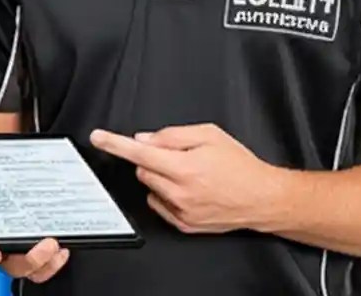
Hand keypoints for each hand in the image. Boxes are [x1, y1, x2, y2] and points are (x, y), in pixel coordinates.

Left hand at [90, 123, 286, 234]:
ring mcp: (181, 211)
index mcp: (185, 166)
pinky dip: (166, 194)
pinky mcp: (183, 225)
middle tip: (177, 156)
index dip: (116, 143)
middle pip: (143, 169)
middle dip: (152, 159)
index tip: (98, 137)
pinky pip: (159, 205)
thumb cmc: (239, 165)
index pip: (140, 152)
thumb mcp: (209, 135)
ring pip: (150, 187)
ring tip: (189, 174)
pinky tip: (189, 190)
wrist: (261, 197)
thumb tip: (145, 139)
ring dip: (160, 177)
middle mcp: (180, 191)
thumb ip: (173, 135)